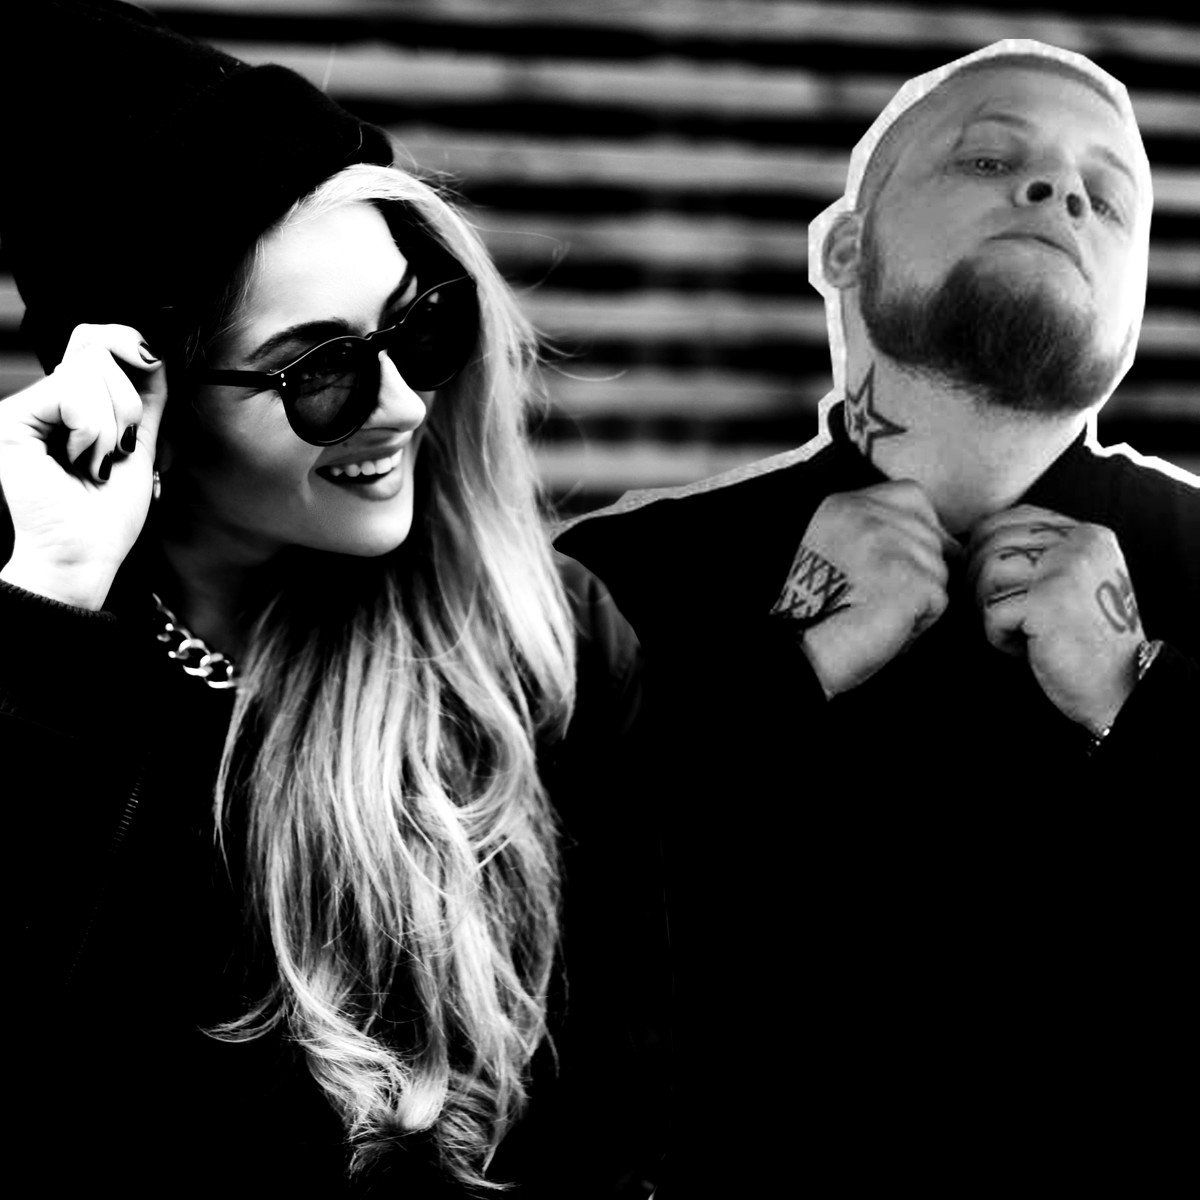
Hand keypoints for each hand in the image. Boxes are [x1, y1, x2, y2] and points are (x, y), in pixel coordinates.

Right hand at [0, 324, 167, 609]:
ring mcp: (25, 408)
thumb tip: (152, 353)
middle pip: (97, 348)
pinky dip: (92, 431)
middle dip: (127, 402)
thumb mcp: (140, 446)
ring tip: (94, 463)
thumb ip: (146, 401)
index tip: (150, 367)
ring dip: (111, 425)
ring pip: (90, 368)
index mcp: (73, 404)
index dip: (130, 346)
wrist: (83, 557)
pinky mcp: (12, 419)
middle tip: (115, 450)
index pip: (96, 342)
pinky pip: (73, 392)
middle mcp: (45, 401)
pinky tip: (79, 461)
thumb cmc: (108, 516)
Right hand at [772, 480, 957, 697]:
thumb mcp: (831, 548)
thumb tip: (934, 537)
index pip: (911, 497)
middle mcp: (869, 518)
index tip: (897, 562)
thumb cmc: (812, 612)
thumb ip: (872, 528)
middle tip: (874, 598)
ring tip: (876, 614)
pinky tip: (885, 627)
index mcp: (845, 507)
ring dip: (916, 600)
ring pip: (938, 571)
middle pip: (930, 537)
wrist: (801, 648)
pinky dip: (918, 623)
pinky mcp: (914, 579)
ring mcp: (894, 546)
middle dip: (915, 572)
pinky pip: (938, 601)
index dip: (918, 529)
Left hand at [966, 505, 1141, 731]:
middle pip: (993, 542)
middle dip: (981, 581)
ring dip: (990, 608)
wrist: (1118, 687)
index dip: (986, 548)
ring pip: (988, 570)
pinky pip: (991, 610)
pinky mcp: (1046, 601)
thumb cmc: (1082, 638)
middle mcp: (1079, 543)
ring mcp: (1065, 569)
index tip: (990, 583)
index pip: (1012, 519)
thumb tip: (970, 541)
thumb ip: (1036, 553)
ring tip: (1019, 630)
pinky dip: (998, 636)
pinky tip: (1026, 649)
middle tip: (1003, 614)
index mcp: (1086, 534)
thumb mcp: (1071, 581)